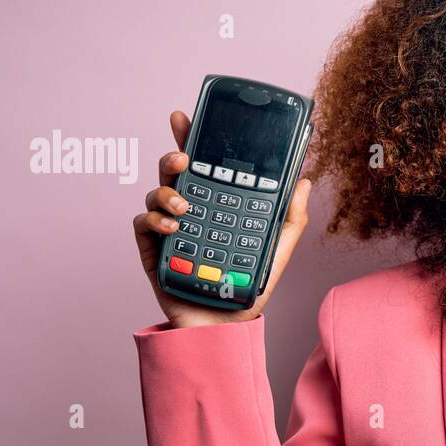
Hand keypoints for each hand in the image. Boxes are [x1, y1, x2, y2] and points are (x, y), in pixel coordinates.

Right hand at [133, 110, 313, 328]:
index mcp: (216, 205)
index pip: (204, 166)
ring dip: (167, 193)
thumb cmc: (247, 288)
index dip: (193, 139)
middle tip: (185, 158)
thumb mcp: (277, 251)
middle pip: (174, 172)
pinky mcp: (153, 251)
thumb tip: (303, 181)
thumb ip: (291, 218)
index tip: (187, 117)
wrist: (226, 328)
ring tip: (185, 207)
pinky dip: (154, 221)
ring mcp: (169, 229)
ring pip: (156, 193)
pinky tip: (172, 228)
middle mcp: (190, 211)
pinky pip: (142, 224)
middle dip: (174, 156)